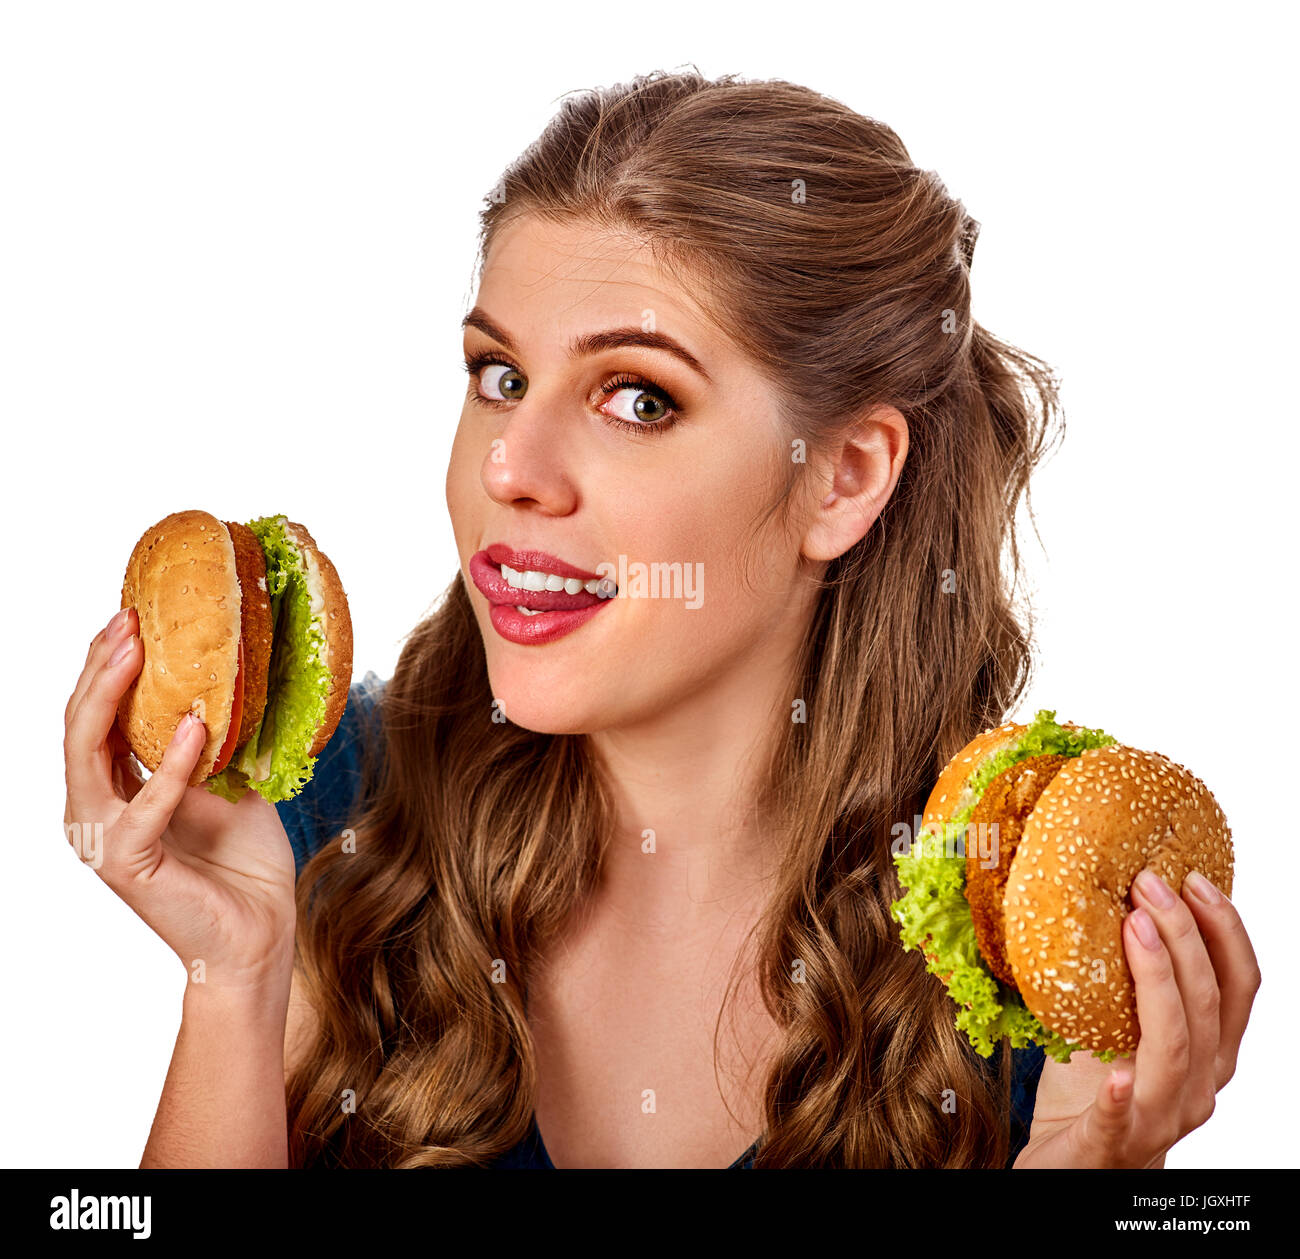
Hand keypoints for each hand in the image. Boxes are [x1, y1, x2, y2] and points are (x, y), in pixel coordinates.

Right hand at [63, 606, 297, 993]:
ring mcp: (105, 838)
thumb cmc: (244, 863)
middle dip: (99, 666)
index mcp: (116, 791)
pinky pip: (146, 803)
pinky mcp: (129, 862)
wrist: (259, 932)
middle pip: (80, 725)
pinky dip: (169, 764)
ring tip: (136, 650)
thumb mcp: (230, 782)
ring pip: (87, 754)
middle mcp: (98, 812)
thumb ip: (213, 740)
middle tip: (126, 618)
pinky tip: (193, 725)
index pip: (96, 717)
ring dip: (111, 697)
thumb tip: (228, 678)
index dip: (107, 665)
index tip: (133, 615)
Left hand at [1014, 867, 1259, 1167]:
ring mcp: (1161, 1117)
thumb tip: (1104, 895)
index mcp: (1207, 1053)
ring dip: (1158, 982)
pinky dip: (1121, 1094)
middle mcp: (1198, 1085)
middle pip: (1206, 1004)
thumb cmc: (1094, 1090)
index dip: (1224, 930)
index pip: (1238, 986)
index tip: (1195, 878)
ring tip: (1134, 928)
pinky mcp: (1115, 1144)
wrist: (1073, 1168)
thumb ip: (1124, 977)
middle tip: (1149, 884)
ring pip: (1175, 1048)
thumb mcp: (1117, 1024)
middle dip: (1184, 935)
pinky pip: (1124, 1118)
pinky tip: (1113, 1074)